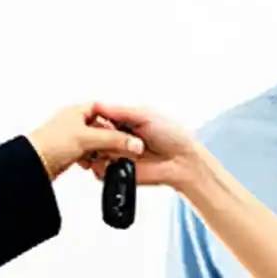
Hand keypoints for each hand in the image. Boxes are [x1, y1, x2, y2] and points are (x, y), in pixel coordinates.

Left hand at [27, 103, 145, 178]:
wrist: (31, 164)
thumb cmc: (48, 143)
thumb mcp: (87, 138)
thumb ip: (114, 141)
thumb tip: (134, 143)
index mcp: (76, 110)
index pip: (102, 107)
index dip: (114, 115)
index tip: (125, 125)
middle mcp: (73, 122)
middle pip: (100, 127)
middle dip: (109, 138)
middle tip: (120, 145)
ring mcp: (70, 138)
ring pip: (94, 143)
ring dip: (101, 150)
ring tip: (106, 156)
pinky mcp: (67, 153)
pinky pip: (86, 154)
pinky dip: (92, 159)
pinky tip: (92, 164)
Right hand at [79, 103, 202, 190]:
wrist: (183, 162)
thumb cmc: (173, 135)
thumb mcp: (146, 115)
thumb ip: (120, 112)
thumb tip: (98, 104)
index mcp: (125, 121)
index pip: (99, 117)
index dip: (94, 118)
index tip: (94, 119)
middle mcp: (119, 138)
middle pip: (93, 135)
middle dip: (99, 136)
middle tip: (114, 137)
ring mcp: (118, 155)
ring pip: (95, 152)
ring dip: (106, 150)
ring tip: (125, 150)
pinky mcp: (119, 172)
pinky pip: (100, 170)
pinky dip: (106, 166)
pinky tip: (121, 162)